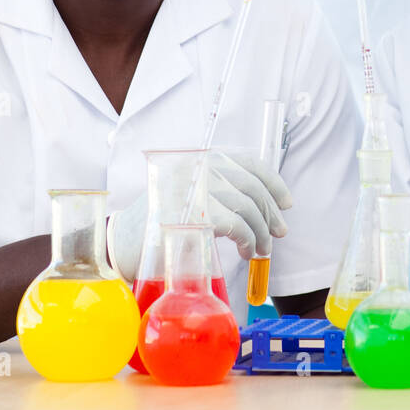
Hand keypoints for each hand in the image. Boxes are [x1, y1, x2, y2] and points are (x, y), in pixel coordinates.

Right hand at [107, 150, 291, 282]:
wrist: (122, 243)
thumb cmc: (160, 223)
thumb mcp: (191, 196)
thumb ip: (221, 191)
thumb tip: (267, 205)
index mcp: (199, 158)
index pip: (247, 161)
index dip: (273, 181)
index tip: (286, 203)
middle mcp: (198, 167)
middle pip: (251, 186)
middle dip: (271, 212)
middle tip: (280, 232)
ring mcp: (196, 188)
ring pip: (247, 208)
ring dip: (261, 232)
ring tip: (260, 249)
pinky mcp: (196, 214)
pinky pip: (238, 226)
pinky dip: (249, 240)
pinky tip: (246, 251)